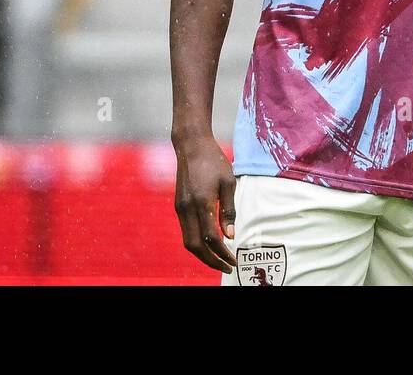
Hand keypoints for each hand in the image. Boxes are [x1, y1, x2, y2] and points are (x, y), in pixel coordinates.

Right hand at [173, 136, 237, 272]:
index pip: (211, 238)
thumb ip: (228, 209)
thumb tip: (230, 235)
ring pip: (187, 241)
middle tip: (227, 267)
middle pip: (195, 246)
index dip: (223, 253)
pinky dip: (197, 242)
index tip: (234, 260)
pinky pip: (186, 231)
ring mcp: (180, 208)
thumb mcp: (228, 182)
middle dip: (211, 261)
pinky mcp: (179, 206)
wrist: (191, 145)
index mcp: (202, 202)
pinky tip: (209, 244)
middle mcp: (187, 208)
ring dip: (203, 254)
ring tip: (219, 260)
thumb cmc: (214, 161)